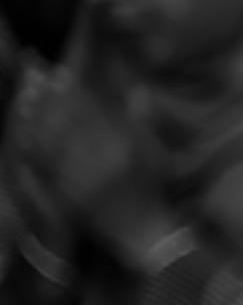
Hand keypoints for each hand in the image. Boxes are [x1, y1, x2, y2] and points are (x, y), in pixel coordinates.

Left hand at [5, 59, 170, 257]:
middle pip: (67, 122)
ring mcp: (82, 179)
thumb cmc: (151, 190)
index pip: (93, 112)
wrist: (142, 230)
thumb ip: (144, 121)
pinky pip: (46, 167)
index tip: (60, 74)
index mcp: (125, 147)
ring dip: (36, 118)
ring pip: (51, 141)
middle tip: (34, 78)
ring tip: (26, 98)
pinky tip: (25, 132)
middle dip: (48, 98)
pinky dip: (34, 147)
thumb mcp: (155, 153)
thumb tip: (136, 89)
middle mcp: (102, 161)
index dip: (73, 91)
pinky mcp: (67, 194)